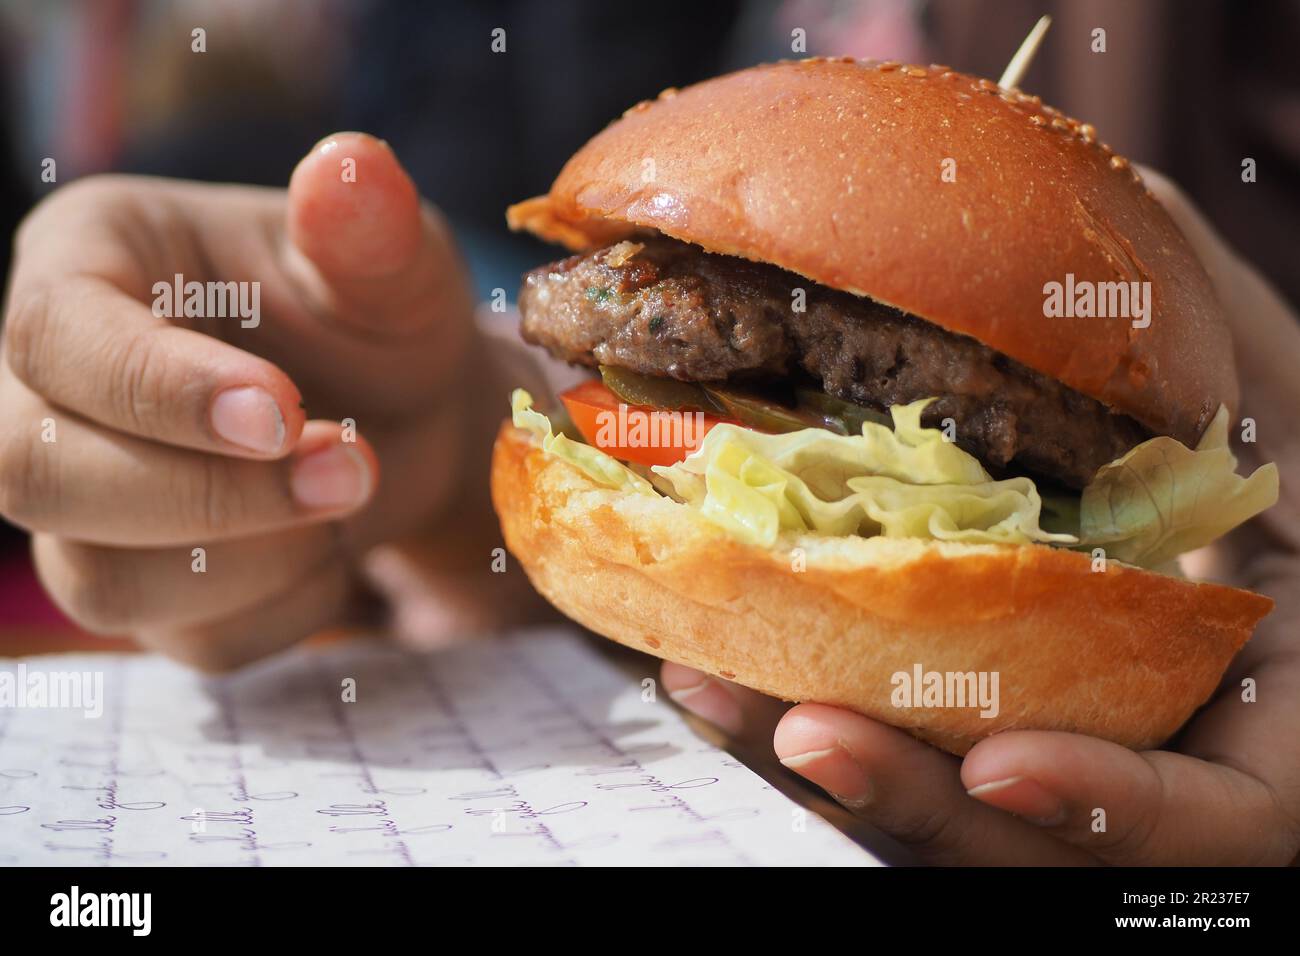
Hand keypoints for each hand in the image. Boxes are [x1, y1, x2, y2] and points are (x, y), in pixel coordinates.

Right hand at [0, 132, 505, 666]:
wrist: (410, 413)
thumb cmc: (381, 313)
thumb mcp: (393, 260)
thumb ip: (369, 226)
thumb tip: (349, 168)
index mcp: (92, 265)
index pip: (54, 335)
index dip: (158, 389)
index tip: (282, 412)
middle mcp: (57, 384)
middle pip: (35, 471)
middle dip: (204, 493)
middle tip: (350, 466)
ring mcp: (92, 496)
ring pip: (96, 579)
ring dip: (247, 562)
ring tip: (353, 499)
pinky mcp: (145, 581)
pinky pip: (183, 642)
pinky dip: (280, 612)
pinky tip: (336, 552)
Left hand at [660, 168, 1299, 864]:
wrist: (1226, 508)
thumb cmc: (1268, 457)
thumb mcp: (1279, 401)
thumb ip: (1224, 351)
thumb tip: (1120, 215)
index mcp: (1267, 730)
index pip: (1212, 819)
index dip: (1110, 808)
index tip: (1003, 764)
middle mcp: (1142, 766)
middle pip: (1025, 841)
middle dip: (911, 797)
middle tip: (808, 731)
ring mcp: (1039, 757)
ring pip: (925, 810)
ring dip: (814, 758)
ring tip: (709, 684)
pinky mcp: (957, 732)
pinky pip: (877, 743)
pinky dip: (794, 704)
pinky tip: (707, 652)